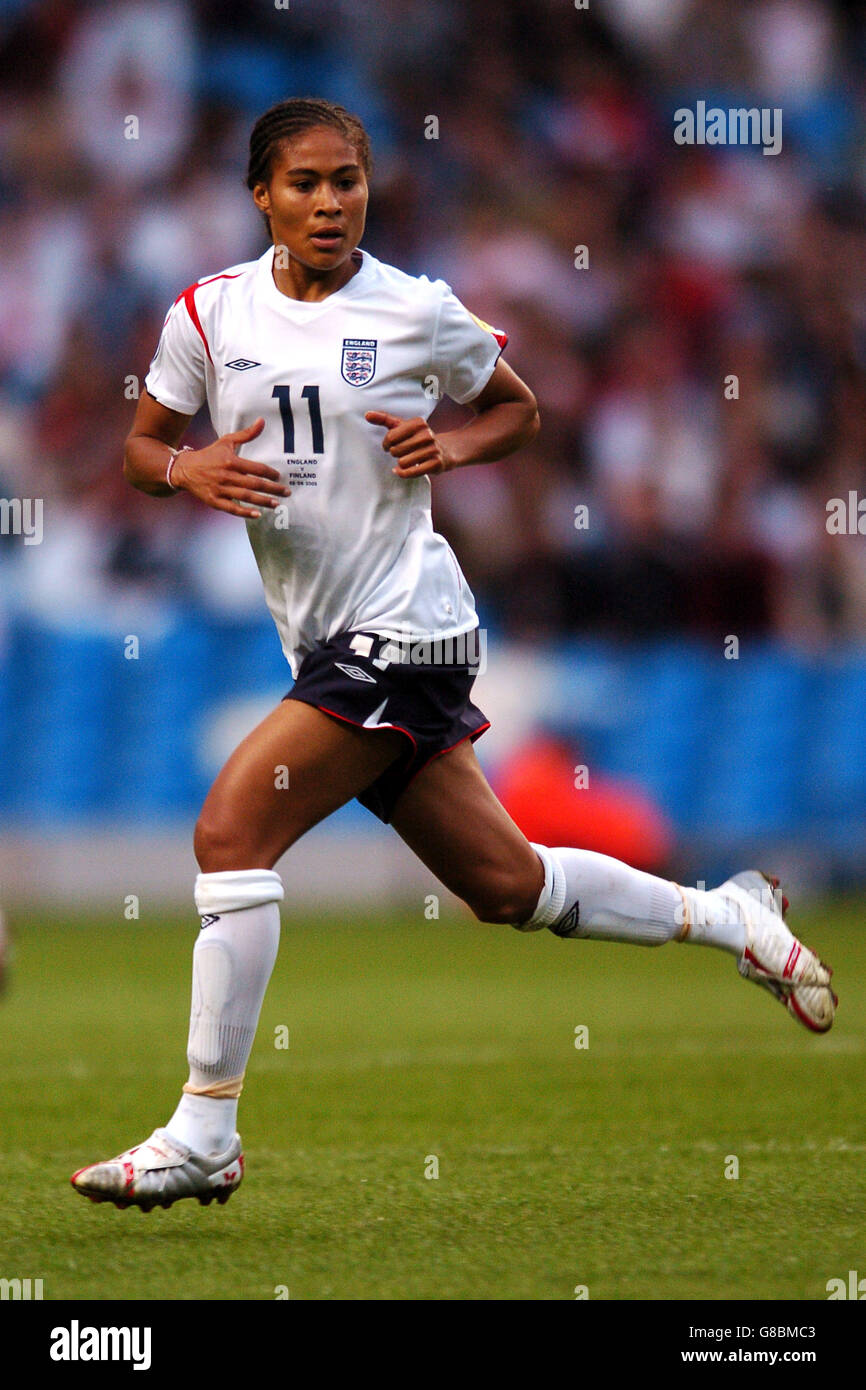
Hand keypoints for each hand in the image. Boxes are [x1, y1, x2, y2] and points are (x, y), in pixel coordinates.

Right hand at [172, 418, 289, 518]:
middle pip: (254, 484)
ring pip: (245, 497)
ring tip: (276, 504)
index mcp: (231, 461)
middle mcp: (226, 476)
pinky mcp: (214, 501)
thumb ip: (246, 434)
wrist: (185, 469)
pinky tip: (257, 514)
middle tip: (286, 492)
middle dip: (272, 489)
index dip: (270, 473)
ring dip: (262, 501)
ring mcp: (220, 489)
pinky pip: (232, 509)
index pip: (256, 468)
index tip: (279, 477)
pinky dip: (244, 512)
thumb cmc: (209, 455)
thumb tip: (262, 421)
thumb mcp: (226, 442)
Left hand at [365, 411, 453, 476]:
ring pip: (402, 462)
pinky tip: (401, 470)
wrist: (444, 451)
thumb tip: (367, 414)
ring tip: (407, 459)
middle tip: (401, 453)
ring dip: (401, 464)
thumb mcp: (402, 426)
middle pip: (396, 450)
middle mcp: (427, 435)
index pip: (391, 436)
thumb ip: (384, 419)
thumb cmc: (417, 438)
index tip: (389, 445)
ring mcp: (432, 450)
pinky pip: (411, 472)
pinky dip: (403, 473)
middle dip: (395, 454)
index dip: (386, 443)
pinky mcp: (435, 464)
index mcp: (418, 423)